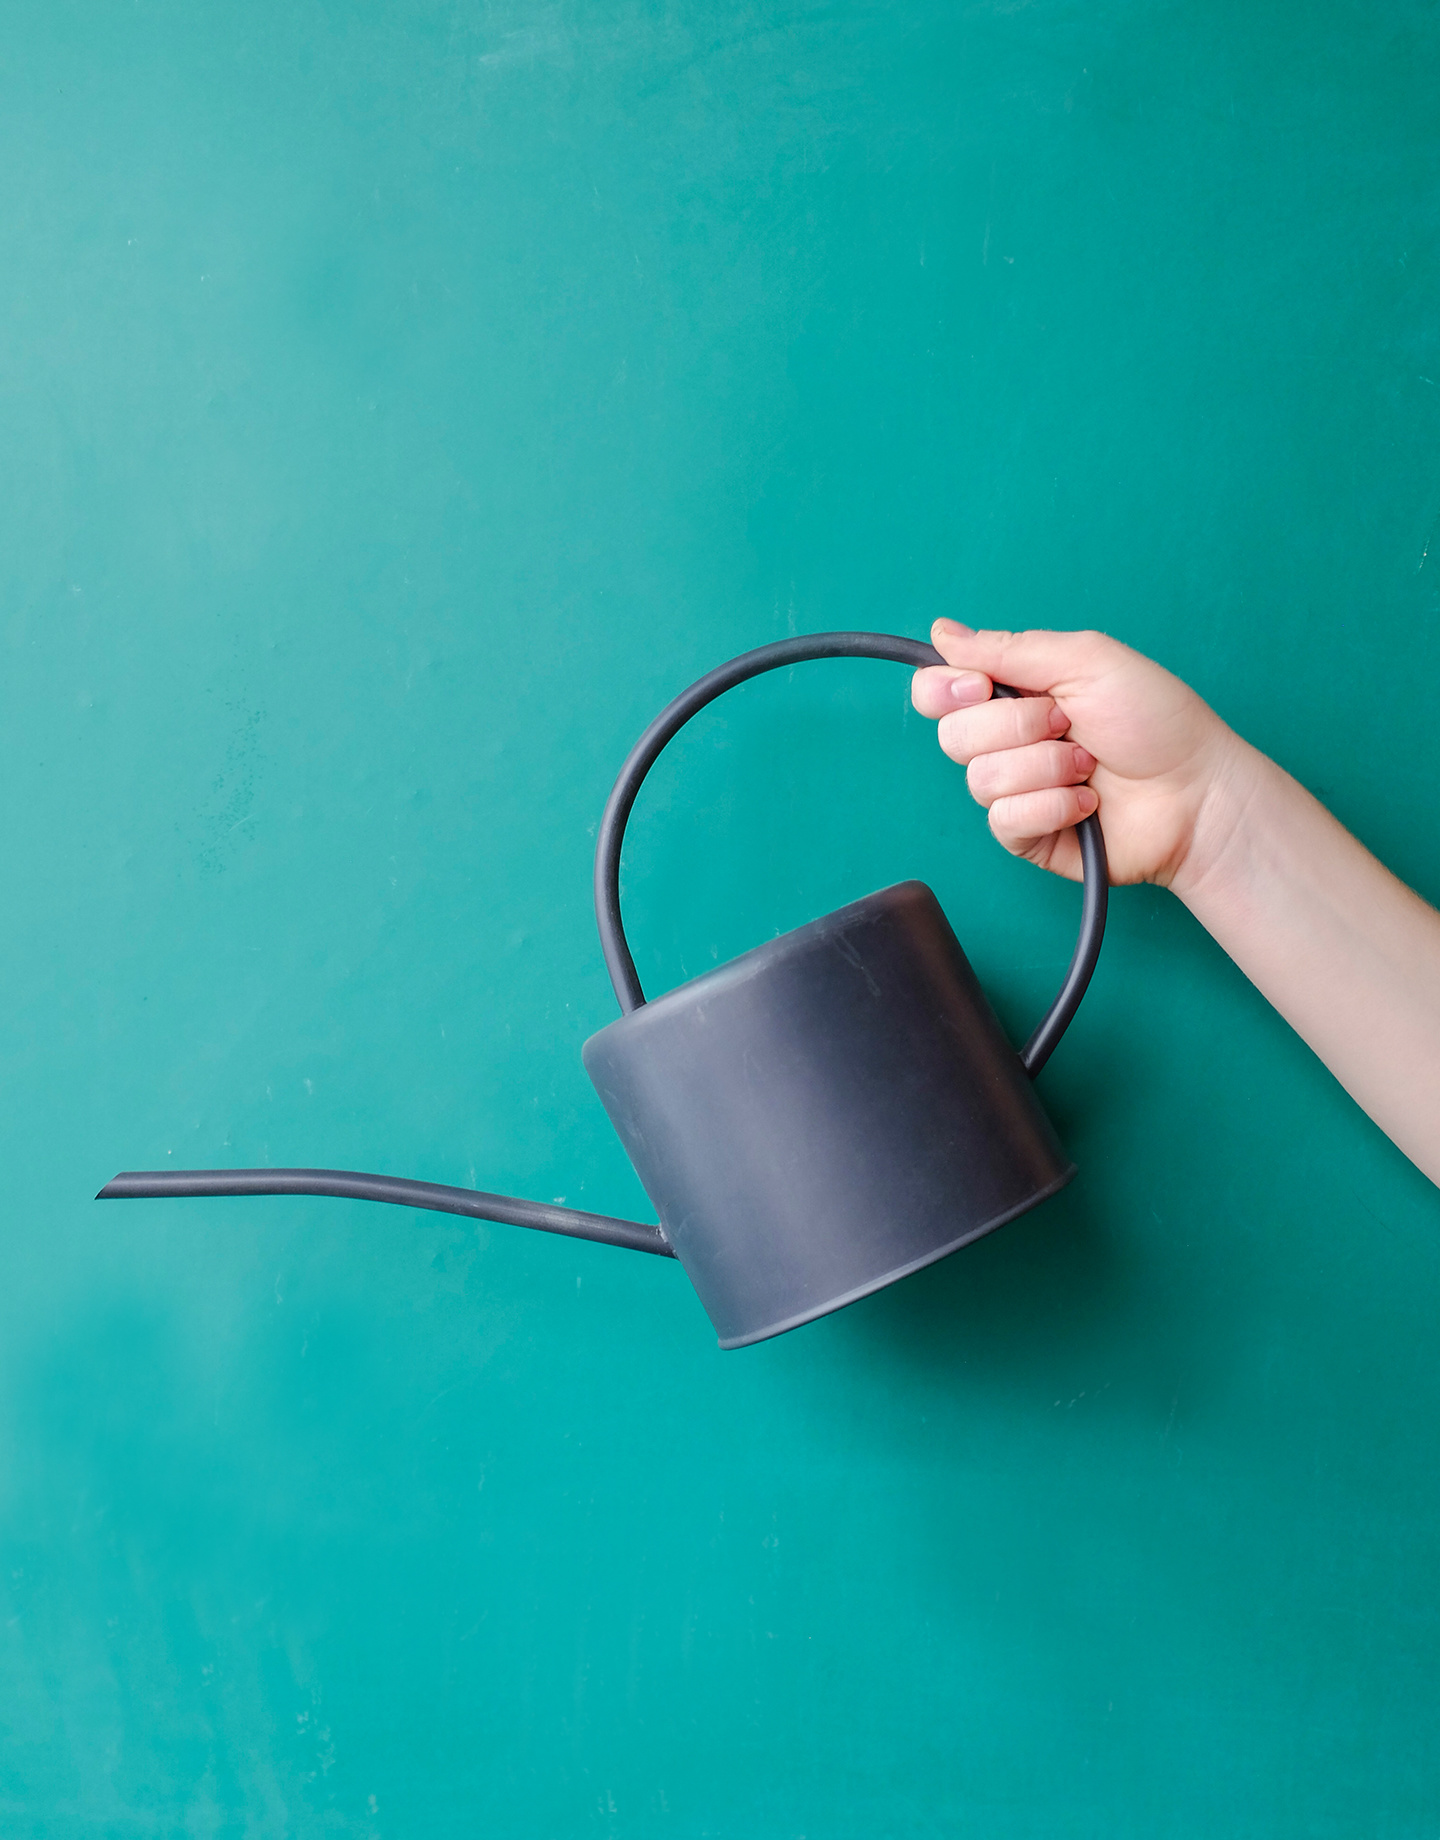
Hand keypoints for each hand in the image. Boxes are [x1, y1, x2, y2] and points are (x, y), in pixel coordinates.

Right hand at [911, 621, 1247, 887]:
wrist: (1195, 792)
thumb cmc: (1156, 720)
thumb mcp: (1086, 660)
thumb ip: (1010, 648)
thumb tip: (941, 633)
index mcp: (1015, 692)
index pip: (936, 690)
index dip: (946, 689)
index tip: (984, 686)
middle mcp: (1007, 740)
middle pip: (952, 736)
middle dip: (1015, 727)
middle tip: (1068, 724)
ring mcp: (1016, 790)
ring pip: (980, 779)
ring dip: (1046, 768)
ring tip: (1089, 766)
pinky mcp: (1027, 834)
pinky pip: (1004, 820)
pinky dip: (1052, 806)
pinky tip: (1087, 803)